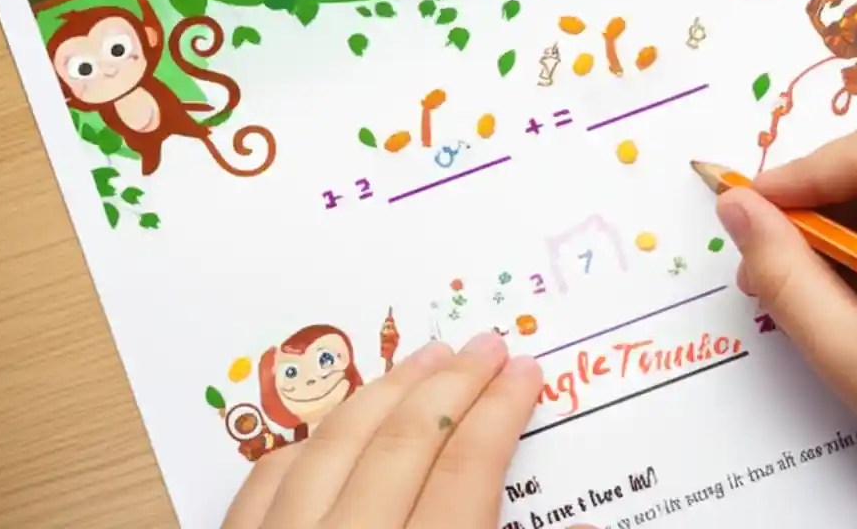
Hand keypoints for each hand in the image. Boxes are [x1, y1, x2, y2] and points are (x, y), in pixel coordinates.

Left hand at [224, 333, 551, 528]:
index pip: (468, 470)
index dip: (502, 413)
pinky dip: (308, 446)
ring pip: (336, 445)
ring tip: (425, 357)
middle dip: (452, 384)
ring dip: (385, 393)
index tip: (524, 371)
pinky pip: (268, 481)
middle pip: (406, 443)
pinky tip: (336, 424)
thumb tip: (588, 528)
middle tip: (484, 346)